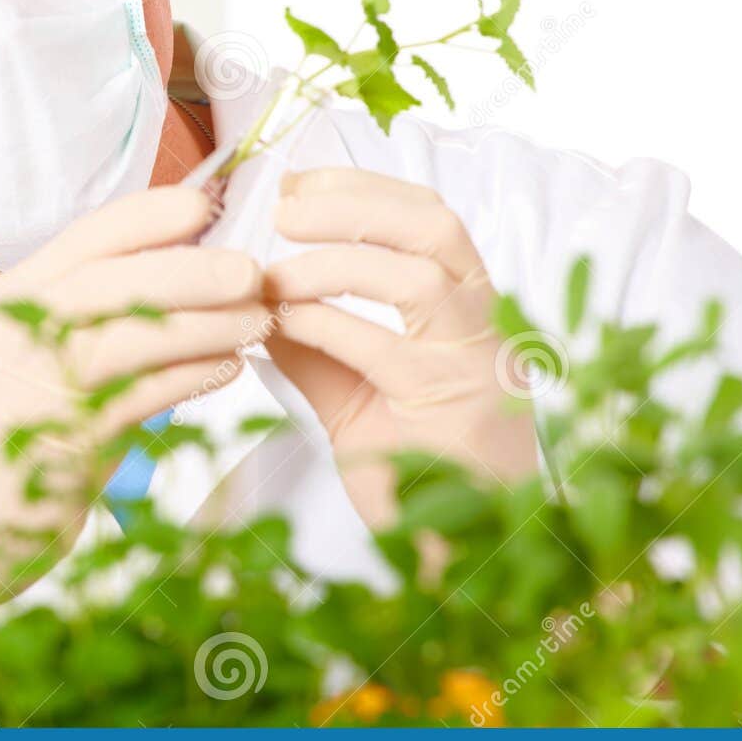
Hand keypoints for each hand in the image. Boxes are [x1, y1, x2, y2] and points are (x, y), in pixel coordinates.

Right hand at [0, 185, 266, 628]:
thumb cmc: (17, 423)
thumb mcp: (34, 347)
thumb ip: (91, 307)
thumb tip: (188, 258)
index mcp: (7, 297)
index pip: (84, 239)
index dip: (147, 218)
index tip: (203, 205)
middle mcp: (12, 333)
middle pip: (109, 283)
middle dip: (189, 270)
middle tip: (250, 270)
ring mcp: (32, 387)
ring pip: (129, 337)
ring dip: (204, 325)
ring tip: (257, 320)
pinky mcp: (60, 440)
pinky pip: (141, 397)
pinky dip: (192, 377)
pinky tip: (229, 367)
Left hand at [262, 168, 538, 527]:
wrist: (460, 557)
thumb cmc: (418, 472)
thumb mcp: (357, 396)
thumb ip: (316, 347)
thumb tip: (258, 301)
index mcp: (468, 310)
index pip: (430, 217)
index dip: (365, 189)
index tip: (299, 183)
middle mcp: (483, 325)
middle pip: (434, 227)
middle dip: (355, 204)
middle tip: (286, 209)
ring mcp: (475, 364)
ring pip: (417, 277)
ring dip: (335, 263)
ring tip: (274, 275)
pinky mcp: (452, 409)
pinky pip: (385, 348)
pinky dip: (327, 324)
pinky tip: (283, 324)